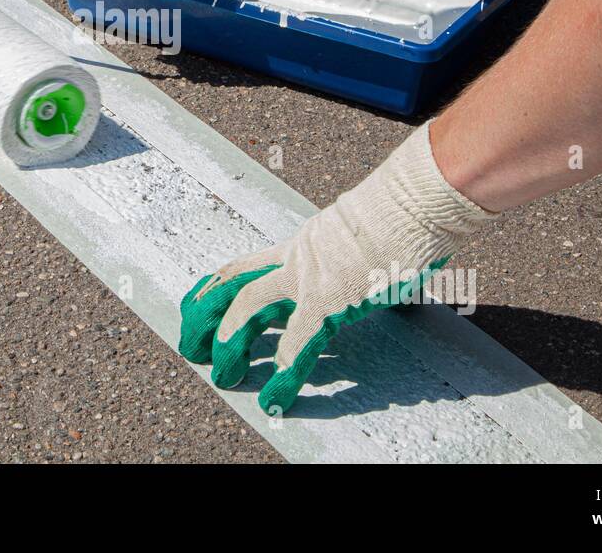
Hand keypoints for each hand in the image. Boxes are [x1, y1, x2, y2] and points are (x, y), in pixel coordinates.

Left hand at [178, 122, 494, 414]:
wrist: (411, 203)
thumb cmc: (403, 215)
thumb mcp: (369, 239)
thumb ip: (365, 260)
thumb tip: (392, 274)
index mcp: (302, 246)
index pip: (245, 268)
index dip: (215, 289)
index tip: (195, 304)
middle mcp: (295, 260)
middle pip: (234, 285)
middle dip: (206, 316)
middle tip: (190, 344)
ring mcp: (307, 278)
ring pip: (249, 308)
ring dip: (231, 342)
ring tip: (223, 374)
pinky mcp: (328, 300)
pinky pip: (298, 344)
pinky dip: (284, 375)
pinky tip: (274, 398)